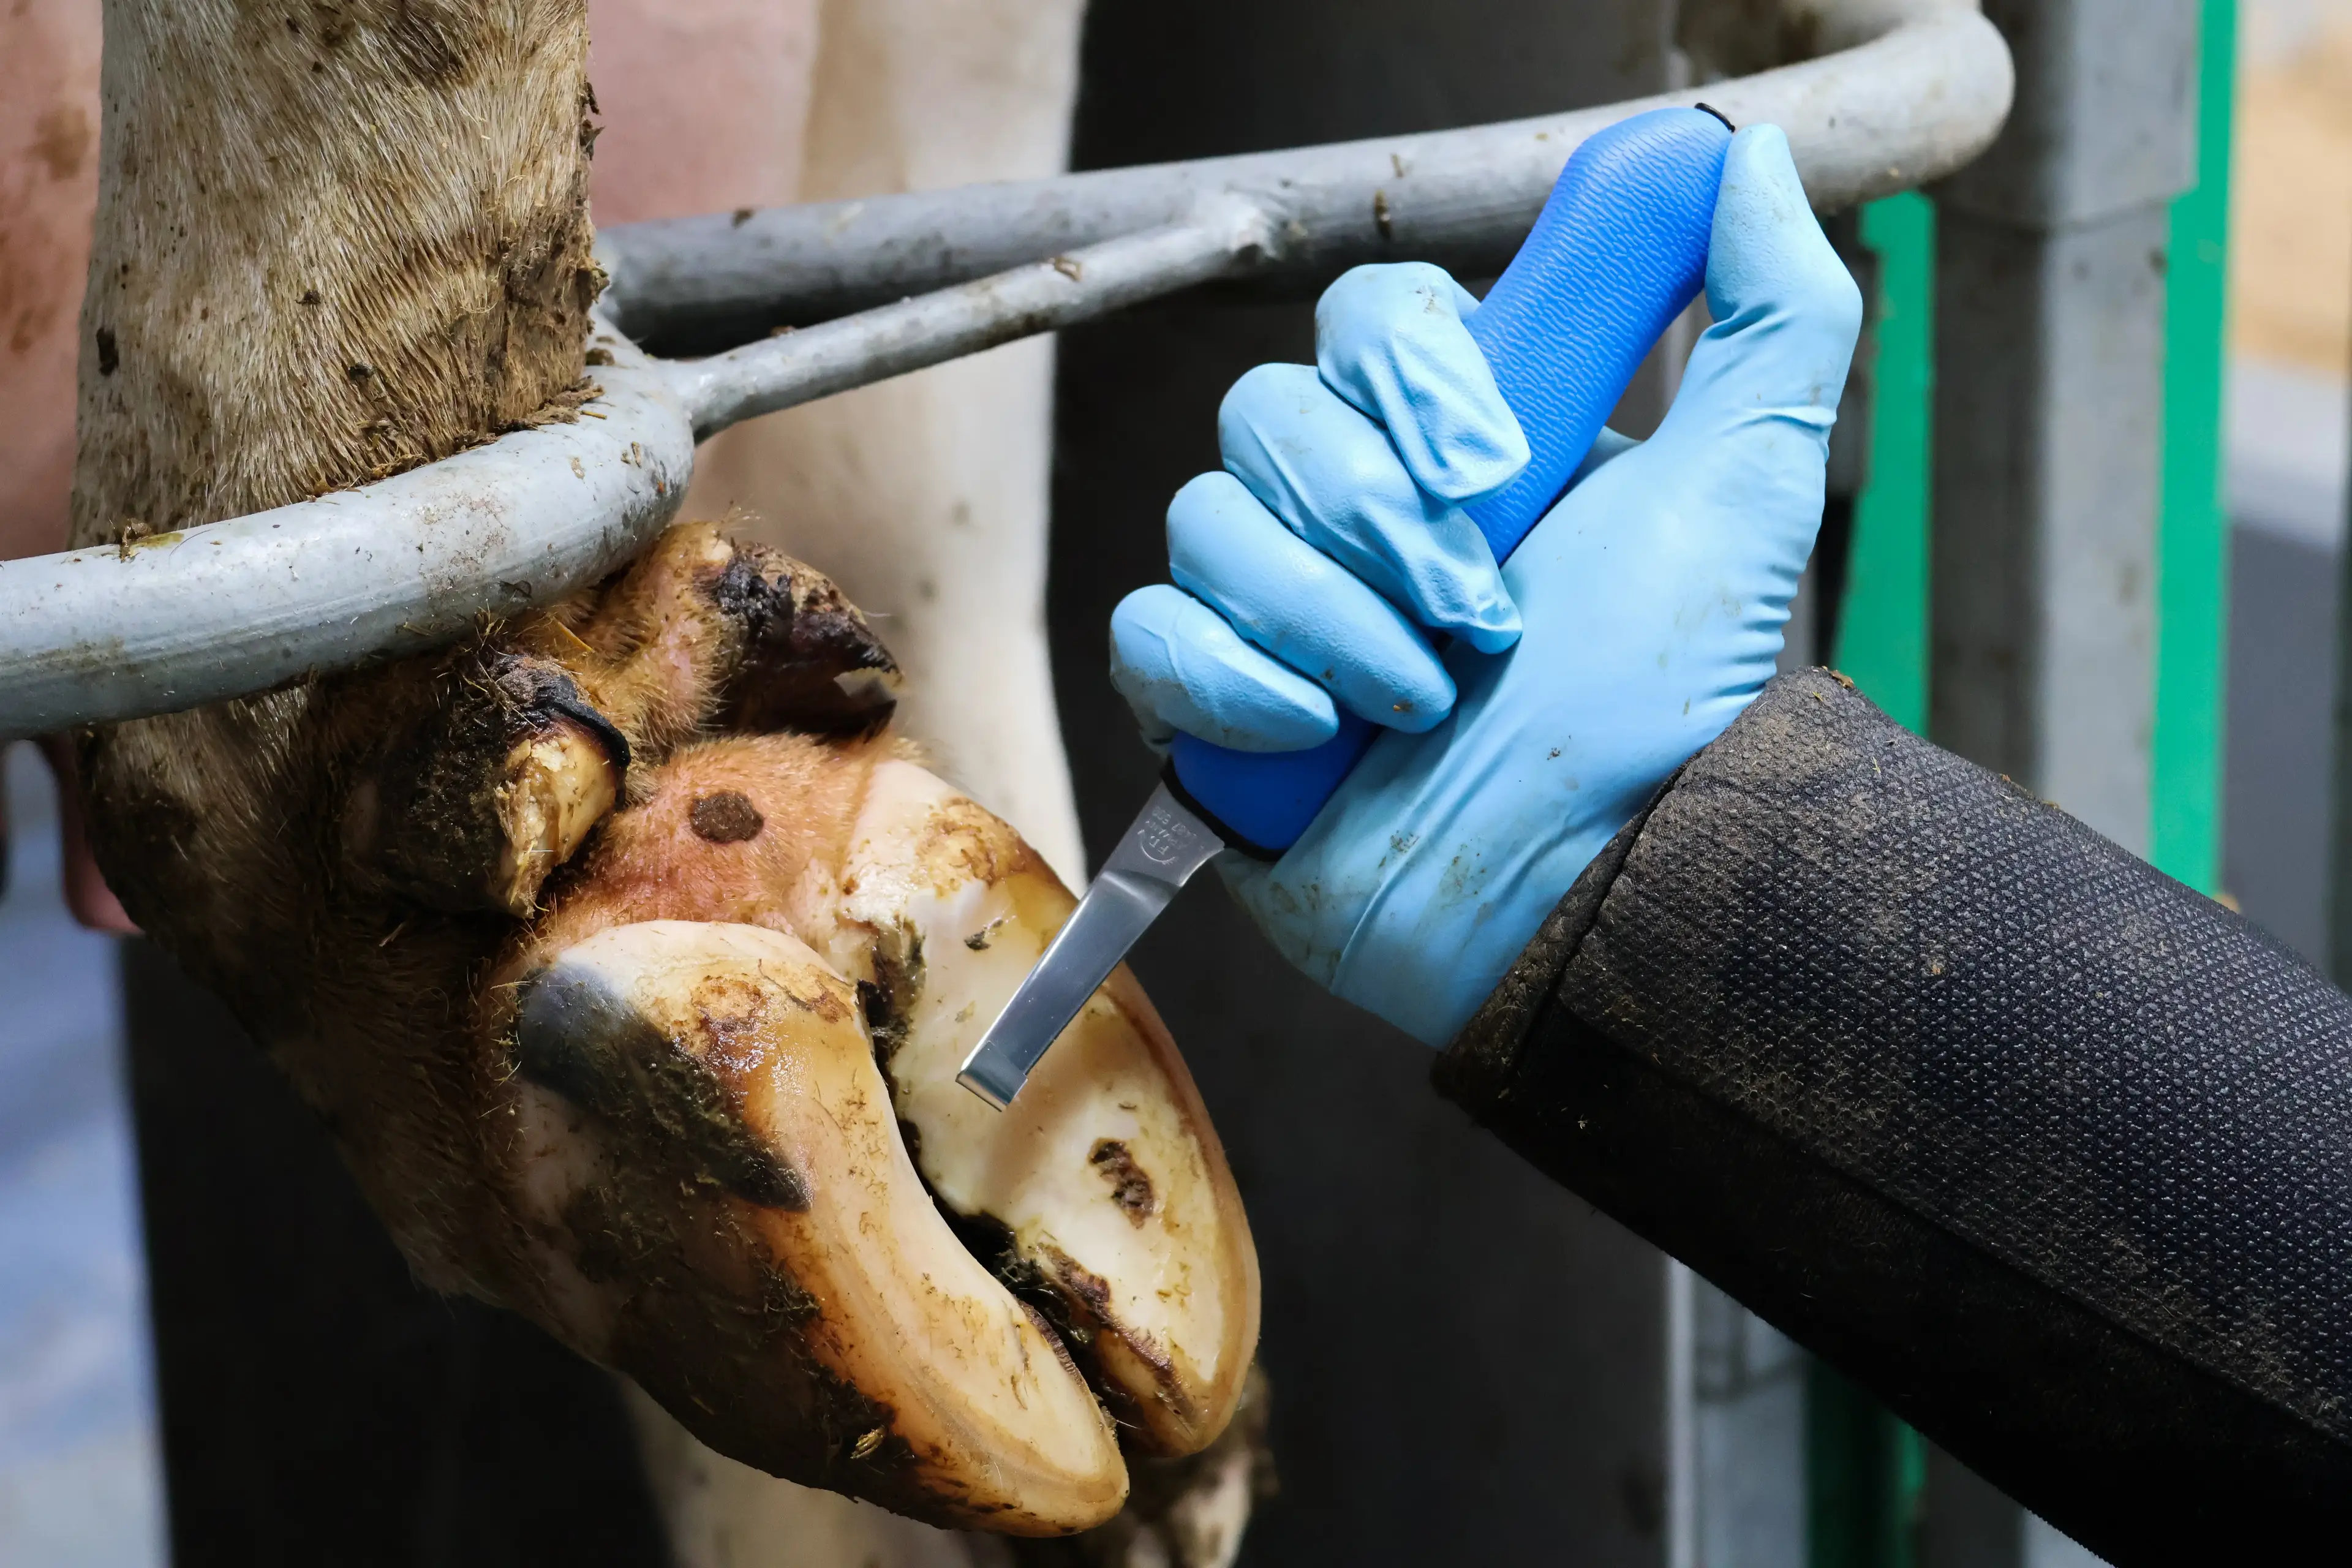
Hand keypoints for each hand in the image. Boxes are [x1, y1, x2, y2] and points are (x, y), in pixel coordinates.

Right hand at [1110, 125, 1860, 1044]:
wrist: (1598, 885)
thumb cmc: (1669, 703)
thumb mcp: (1746, 492)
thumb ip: (1773, 314)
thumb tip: (1750, 162)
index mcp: (1457, 447)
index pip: (1363, 320)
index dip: (1403, 369)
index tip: (1490, 455)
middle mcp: (1352, 513)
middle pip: (1265, 411)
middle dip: (1372, 514)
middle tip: (1476, 613)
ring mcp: (1270, 611)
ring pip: (1203, 520)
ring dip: (1325, 614)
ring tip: (1425, 700)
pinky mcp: (1208, 708)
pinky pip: (1147, 635)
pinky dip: (1229, 680)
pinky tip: (1318, 735)